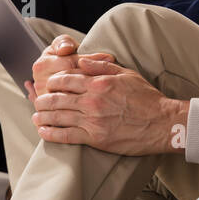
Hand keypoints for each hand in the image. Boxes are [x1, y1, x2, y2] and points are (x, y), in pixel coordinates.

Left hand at [26, 41, 182, 155]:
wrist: (162, 123)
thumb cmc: (147, 98)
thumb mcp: (127, 74)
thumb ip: (102, 67)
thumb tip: (81, 60)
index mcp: (99, 84)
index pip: (65, 80)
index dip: (52, 82)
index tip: (48, 84)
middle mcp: (92, 101)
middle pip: (57, 99)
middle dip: (42, 99)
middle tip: (37, 100)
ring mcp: (92, 121)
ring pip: (57, 117)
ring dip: (42, 116)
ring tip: (36, 116)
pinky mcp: (95, 139)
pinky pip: (66, 136)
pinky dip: (51, 133)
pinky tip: (43, 131)